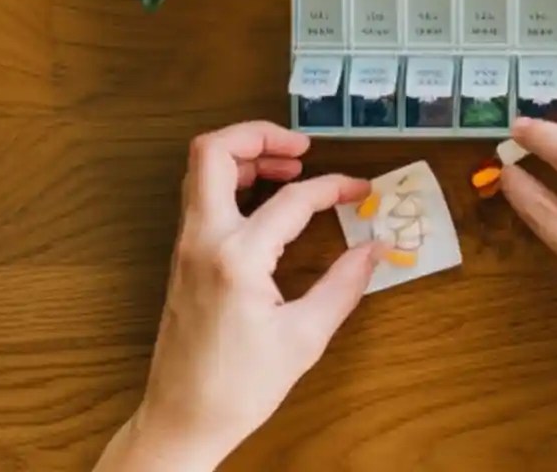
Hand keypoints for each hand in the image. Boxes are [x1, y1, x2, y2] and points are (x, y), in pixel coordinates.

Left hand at [95, 122, 380, 471]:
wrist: (182, 420)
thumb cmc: (239, 387)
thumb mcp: (305, 337)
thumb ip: (343, 285)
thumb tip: (373, 249)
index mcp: (237, 258)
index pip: (292, 199)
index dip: (333, 187)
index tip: (360, 190)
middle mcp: (203, 241)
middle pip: (212, 152)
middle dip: (258, 136)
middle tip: (301, 148)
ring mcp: (186, 248)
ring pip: (200, 170)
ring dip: (242, 155)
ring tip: (286, 166)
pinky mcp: (183, 259)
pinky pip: (201, 198)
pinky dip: (231, 183)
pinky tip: (264, 200)